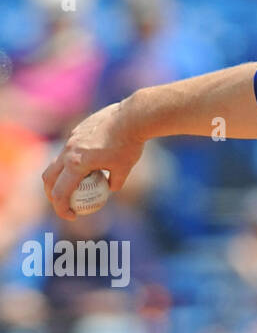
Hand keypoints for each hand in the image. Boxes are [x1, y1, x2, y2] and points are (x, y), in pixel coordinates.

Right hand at [42, 101, 144, 219]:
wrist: (131, 117)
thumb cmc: (129, 145)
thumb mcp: (123, 170)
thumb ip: (114, 183)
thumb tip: (109, 189)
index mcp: (76, 164)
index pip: (60, 192)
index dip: (62, 208)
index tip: (72, 215)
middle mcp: (68, 151)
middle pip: (49, 177)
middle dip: (52, 194)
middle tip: (64, 204)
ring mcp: (71, 139)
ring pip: (57, 162)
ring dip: (61, 177)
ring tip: (76, 185)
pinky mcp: (77, 131)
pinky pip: (68, 150)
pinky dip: (72, 162)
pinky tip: (91, 162)